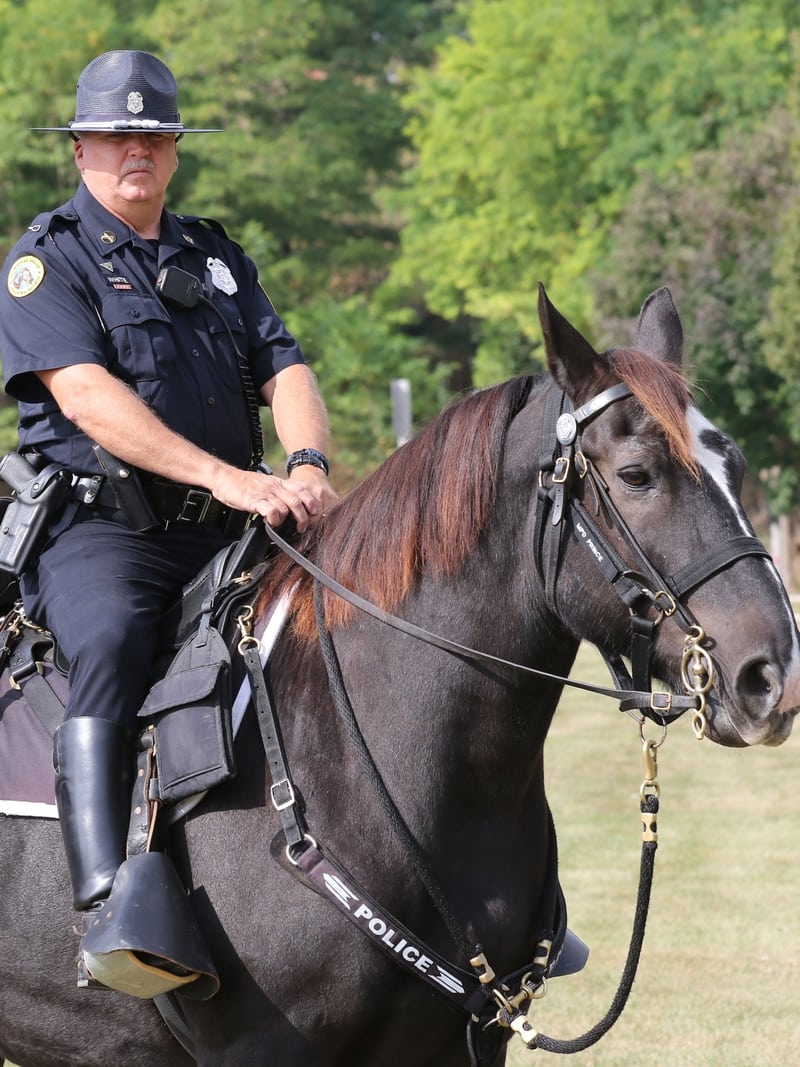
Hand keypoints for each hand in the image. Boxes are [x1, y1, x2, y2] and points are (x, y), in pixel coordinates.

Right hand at [209, 465, 330, 531]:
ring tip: (284, 525)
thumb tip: (289, 508)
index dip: (311, 502)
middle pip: (298, 500)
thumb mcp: (265, 484)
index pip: (302, 489)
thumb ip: (278, 493)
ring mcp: (265, 493)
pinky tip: (271, 522)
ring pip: (287, 506)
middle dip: (304, 516)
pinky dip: (275, 519)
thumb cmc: (243, 484)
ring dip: (289, 519)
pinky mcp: (254, 500)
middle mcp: (275, 487)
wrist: (224, 477)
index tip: (314, 514)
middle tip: (302, 527)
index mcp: (279, 483)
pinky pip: (271, 510)